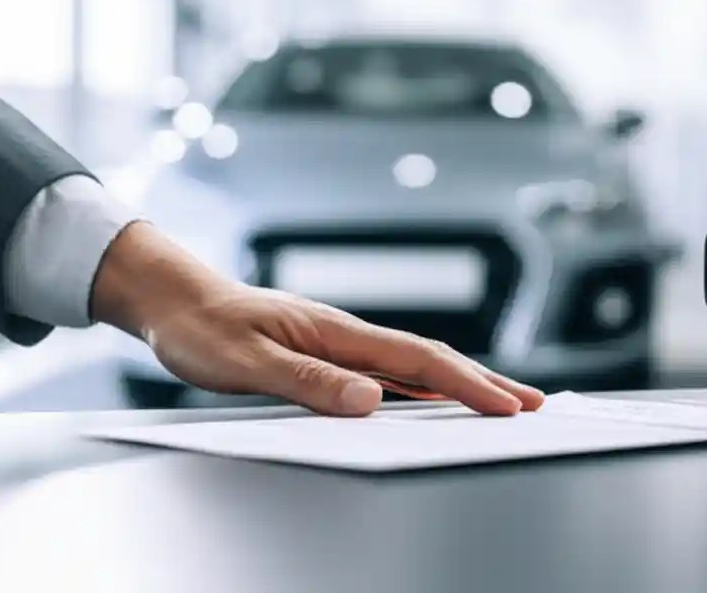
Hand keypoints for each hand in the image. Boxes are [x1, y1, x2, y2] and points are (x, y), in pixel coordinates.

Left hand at [91, 223, 544, 416]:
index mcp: (335, 332)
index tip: (505, 406)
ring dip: (461, 384)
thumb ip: (306, 381)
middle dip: (484, 382)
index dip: (465, 384)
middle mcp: (346, 335)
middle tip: (532, 404)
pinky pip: (389, 374)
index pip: (416, 360)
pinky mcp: (328, 356)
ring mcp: (340, 344)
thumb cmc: (203, 328)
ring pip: (415, 367)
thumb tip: (369, 401)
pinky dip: (424, 388)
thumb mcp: (245, 361)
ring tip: (502, 404)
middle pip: (431, 359)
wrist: (174, 300)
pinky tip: (436, 403)